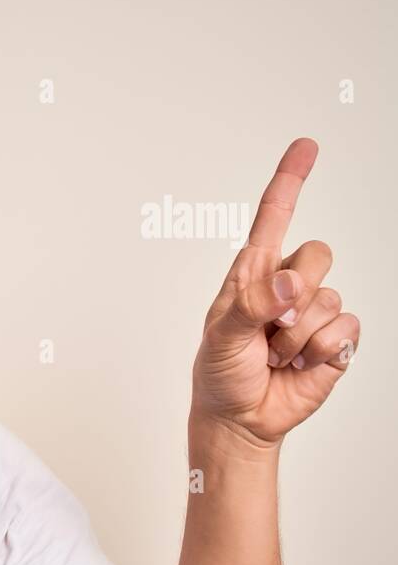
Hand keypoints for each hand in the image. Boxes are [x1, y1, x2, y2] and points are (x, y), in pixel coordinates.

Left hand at [192, 138, 360, 448]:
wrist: (240, 418)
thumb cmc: (220, 373)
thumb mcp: (222, 337)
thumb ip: (253, 305)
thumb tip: (290, 282)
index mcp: (252, 273)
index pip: (274, 217)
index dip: (291, 180)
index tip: (307, 145)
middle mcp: (287, 284)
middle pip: (318, 254)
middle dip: (295, 291)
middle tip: (268, 328)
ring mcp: (314, 310)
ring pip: (328, 298)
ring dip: (297, 336)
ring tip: (274, 355)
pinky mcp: (336, 338)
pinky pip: (344, 328)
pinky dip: (319, 352)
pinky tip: (298, 365)